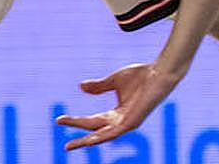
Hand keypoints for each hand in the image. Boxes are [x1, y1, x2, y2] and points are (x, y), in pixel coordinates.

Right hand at [56, 64, 183, 148]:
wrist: (159, 73)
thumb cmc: (142, 76)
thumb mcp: (115, 80)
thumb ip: (99, 86)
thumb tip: (81, 86)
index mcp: (116, 114)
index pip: (92, 121)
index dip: (76, 121)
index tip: (59, 120)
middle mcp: (120, 121)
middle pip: (94, 130)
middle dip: (78, 135)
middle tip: (63, 142)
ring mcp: (127, 123)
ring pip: (102, 136)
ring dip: (86, 141)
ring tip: (70, 146)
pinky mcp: (132, 122)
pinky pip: (114, 133)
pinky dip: (100, 137)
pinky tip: (90, 140)